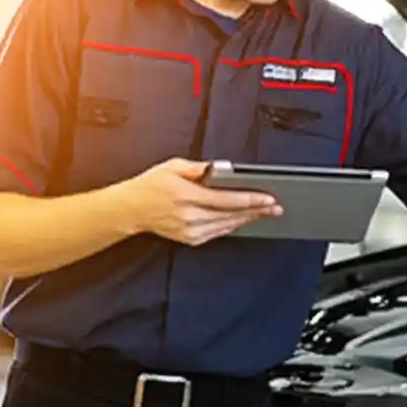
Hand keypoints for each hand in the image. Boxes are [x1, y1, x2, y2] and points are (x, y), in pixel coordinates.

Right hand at [121, 158, 281, 245]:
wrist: (131, 209)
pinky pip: (217, 233)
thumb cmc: (151, 185)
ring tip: (265, 213)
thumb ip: (197, 167)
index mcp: (186, 196)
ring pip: (226, 226)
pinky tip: (244, 219)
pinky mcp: (189, 239)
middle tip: (275, 207)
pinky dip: (233, 226)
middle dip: (256, 211)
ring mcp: (189, 231)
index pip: (226, 200)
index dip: (250, 200)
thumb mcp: (172, 166)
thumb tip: (220, 167)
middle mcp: (188, 216)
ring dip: (247, 219)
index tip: (267, 198)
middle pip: (230, 215)